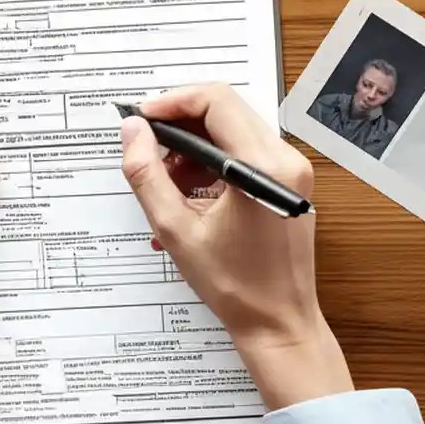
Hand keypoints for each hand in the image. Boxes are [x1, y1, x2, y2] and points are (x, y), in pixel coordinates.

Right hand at [119, 84, 352, 410]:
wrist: (278, 322)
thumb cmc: (235, 285)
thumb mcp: (176, 229)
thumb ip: (147, 174)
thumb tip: (132, 132)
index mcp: (262, 166)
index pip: (216, 101)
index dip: (172, 102)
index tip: (142, 119)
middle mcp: (285, 159)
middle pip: (225, 110)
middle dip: (180, 123)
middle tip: (147, 146)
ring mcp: (292, 171)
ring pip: (233, 131)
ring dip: (194, 147)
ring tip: (165, 182)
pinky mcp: (289, 183)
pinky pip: (245, 153)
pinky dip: (212, 164)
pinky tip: (187, 195)